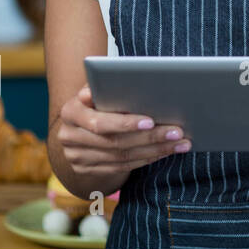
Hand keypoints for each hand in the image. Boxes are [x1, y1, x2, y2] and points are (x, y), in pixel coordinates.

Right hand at [56, 84, 188, 175]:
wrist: (78, 125)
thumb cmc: (97, 99)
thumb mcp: (98, 88)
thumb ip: (108, 86)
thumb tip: (122, 78)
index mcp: (70, 112)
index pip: (99, 122)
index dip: (125, 123)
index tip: (151, 121)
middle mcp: (68, 136)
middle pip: (115, 142)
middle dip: (150, 137)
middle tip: (178, 132)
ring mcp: (76, 157)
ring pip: (121, 157)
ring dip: (155, 150)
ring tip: (180, 143)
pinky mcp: (86, 170)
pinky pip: (121, 167)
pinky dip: (146, 159)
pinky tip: (165, 152)